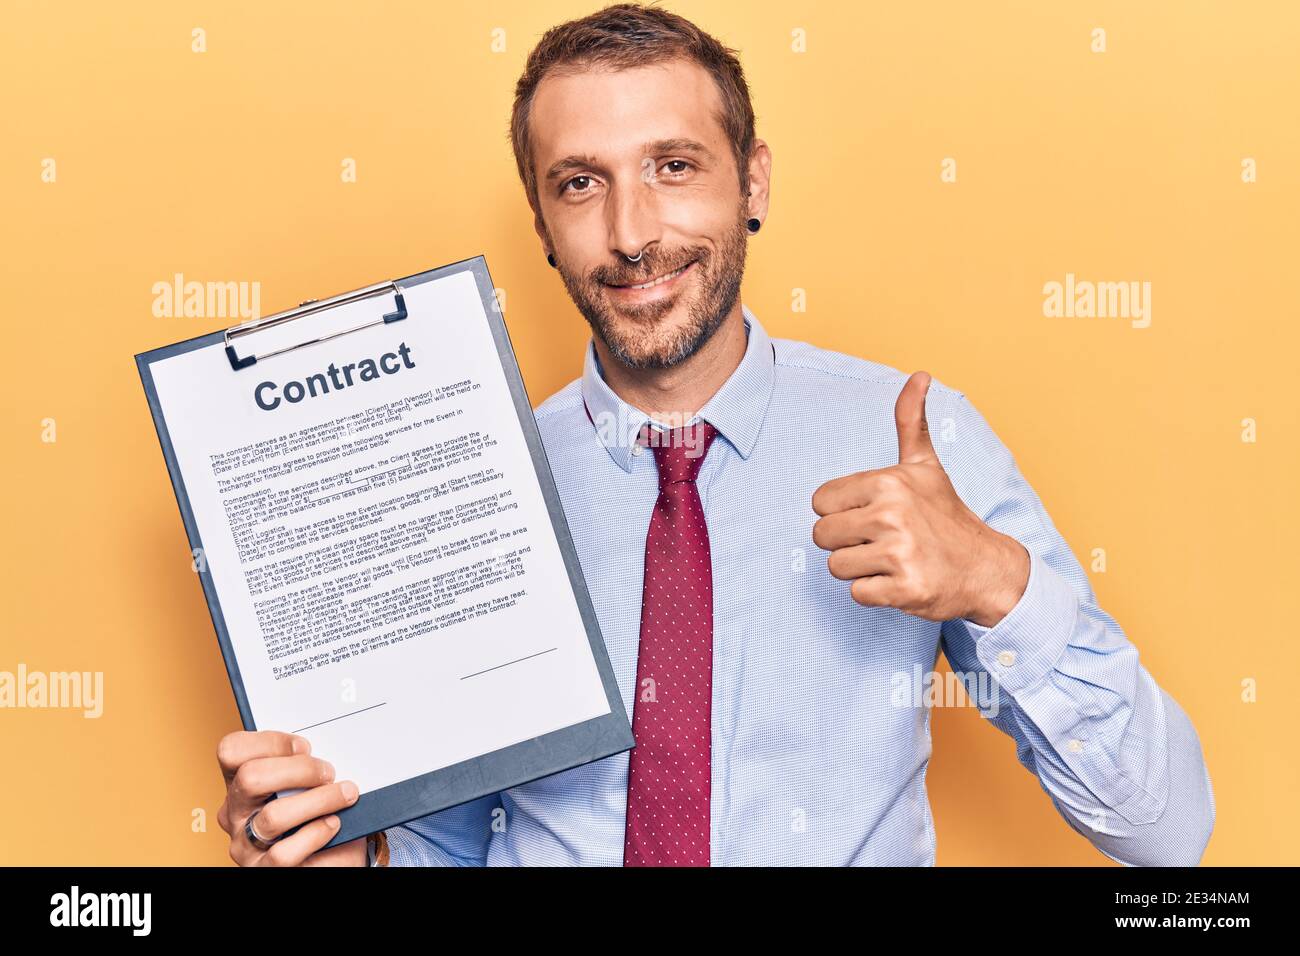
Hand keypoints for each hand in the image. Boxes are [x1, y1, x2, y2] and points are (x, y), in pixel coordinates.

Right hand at [216, 730, 366, 866]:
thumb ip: (303, 769)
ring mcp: (246, 844)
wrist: (327, 858)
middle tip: (328, 773)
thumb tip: (325, 753)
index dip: (269, 742)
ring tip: (344, 796)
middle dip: (299, 769)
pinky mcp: (263, 870)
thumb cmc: (316, 816)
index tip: (303, 747)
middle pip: (250, 778)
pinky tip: (332, 825)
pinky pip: (284, 852)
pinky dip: (316, 833)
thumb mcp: (304, 786)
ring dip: (318, 800)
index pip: (232, 750)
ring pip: (273, 816)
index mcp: (241, 782)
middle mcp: (235, 813)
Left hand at [811, 371, 1029, 626]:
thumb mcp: (926, 465)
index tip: (870, 515)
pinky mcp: (905, 589)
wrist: (987, 568)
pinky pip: (857, 594)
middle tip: (881, 541)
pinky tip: (899, 580)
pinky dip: (874, 593)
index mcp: (888, 482)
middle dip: (846, 543)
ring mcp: (899, 553)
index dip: (839, 512)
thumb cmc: (946, 516)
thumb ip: (910, 420)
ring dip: (859, 569)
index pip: (819, 502)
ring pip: (836, 566)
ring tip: (890, 560)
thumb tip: (919, 374)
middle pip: (822, 536)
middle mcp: (892, 515)